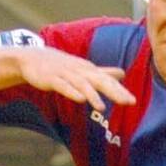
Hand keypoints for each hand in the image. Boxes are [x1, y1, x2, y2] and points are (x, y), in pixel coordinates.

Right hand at [16, 47, 135, 113]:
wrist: (33, 58)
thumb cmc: (62, 66)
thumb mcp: (84, 69)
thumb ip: (103, 73)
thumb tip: (122, 73)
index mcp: (89, 70)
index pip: (107, 80)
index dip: (120, 90)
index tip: (132, 101)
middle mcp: (80, 71)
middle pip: (99, 81)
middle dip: (114, 92)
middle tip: (128, 102)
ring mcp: (66, 74)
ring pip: (82, 85)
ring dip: (92, 95)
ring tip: (101, 108)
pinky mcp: (52, 79)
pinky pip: (63, 86)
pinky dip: (71, 92)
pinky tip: (80, 100)